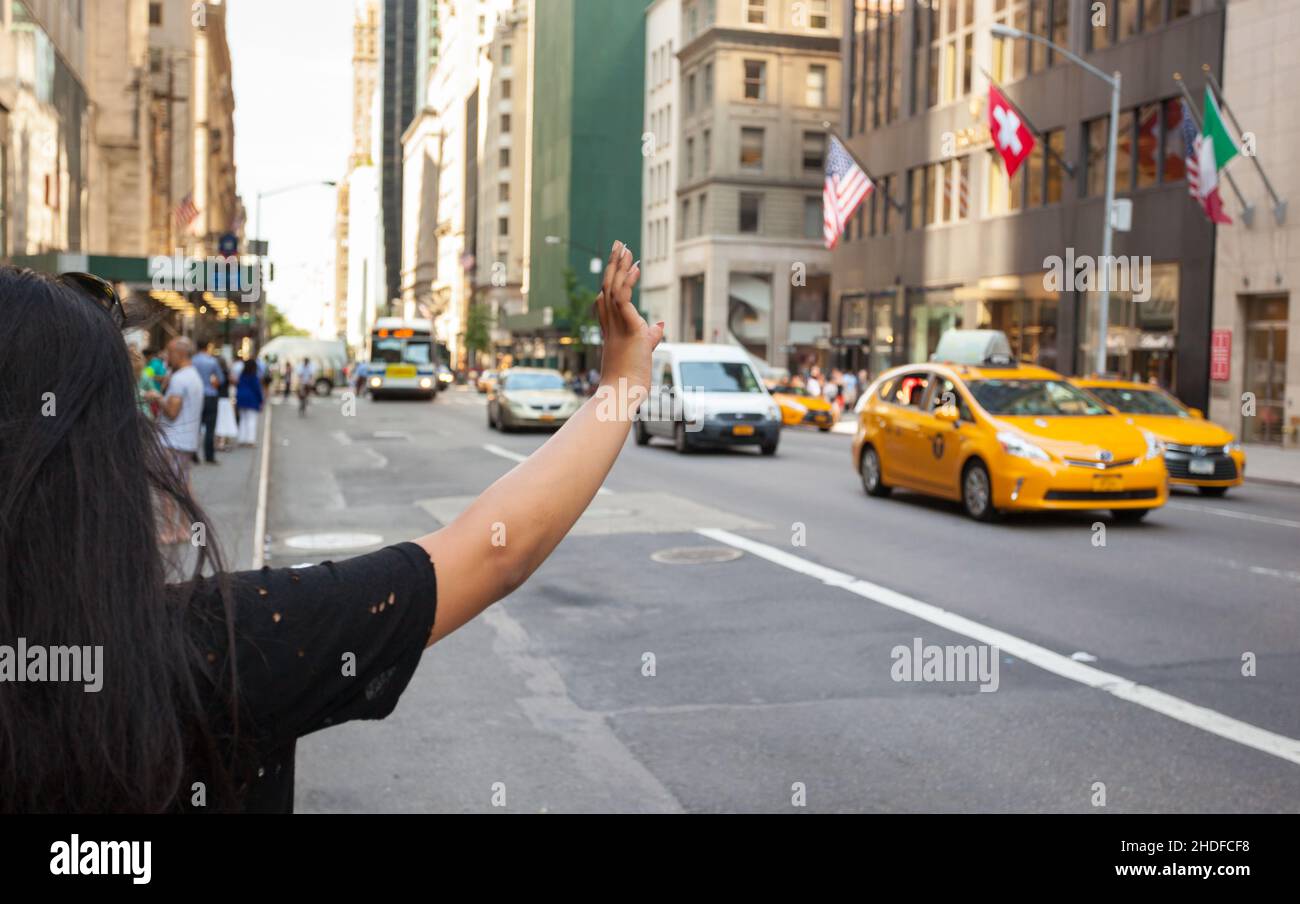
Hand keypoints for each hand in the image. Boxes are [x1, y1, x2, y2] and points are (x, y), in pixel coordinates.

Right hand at [594, 241, 663, 397]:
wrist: (622, 395)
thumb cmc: (630, 380)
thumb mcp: (643, 351)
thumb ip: (650, 335)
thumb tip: (661, 326)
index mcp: (612, 330)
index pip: (607, 299)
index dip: (611, 280)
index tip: (619, 263)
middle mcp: (611, 325)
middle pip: (607, 287)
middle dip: (613, 264)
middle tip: (619, 244)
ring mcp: (617, 326)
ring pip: (612, 288)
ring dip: (618, 265)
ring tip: (625, 246)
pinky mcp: (627, 329)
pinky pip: (623, 299)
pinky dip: (628, 281)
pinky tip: (636, 267)